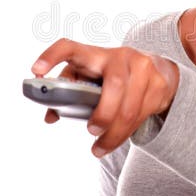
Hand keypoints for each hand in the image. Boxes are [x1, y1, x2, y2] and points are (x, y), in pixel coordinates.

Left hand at [31, 38, 179, 157]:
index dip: (52, 56)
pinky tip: (116, 140)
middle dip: (103, 112)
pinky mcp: (159, 84)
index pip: (70, 47)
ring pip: (130, 106)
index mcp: (94, 54)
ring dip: (114, 132)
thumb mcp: (91, 78)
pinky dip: (126, 133)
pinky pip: (142, 114)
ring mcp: (143, 68)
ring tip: (99, 147)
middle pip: (113, 84)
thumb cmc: (113, 77)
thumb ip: (70, 92)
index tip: (35, 71)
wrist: (158, 71)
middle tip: (91, 130)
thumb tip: (50, 116)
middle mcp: (120, 56)